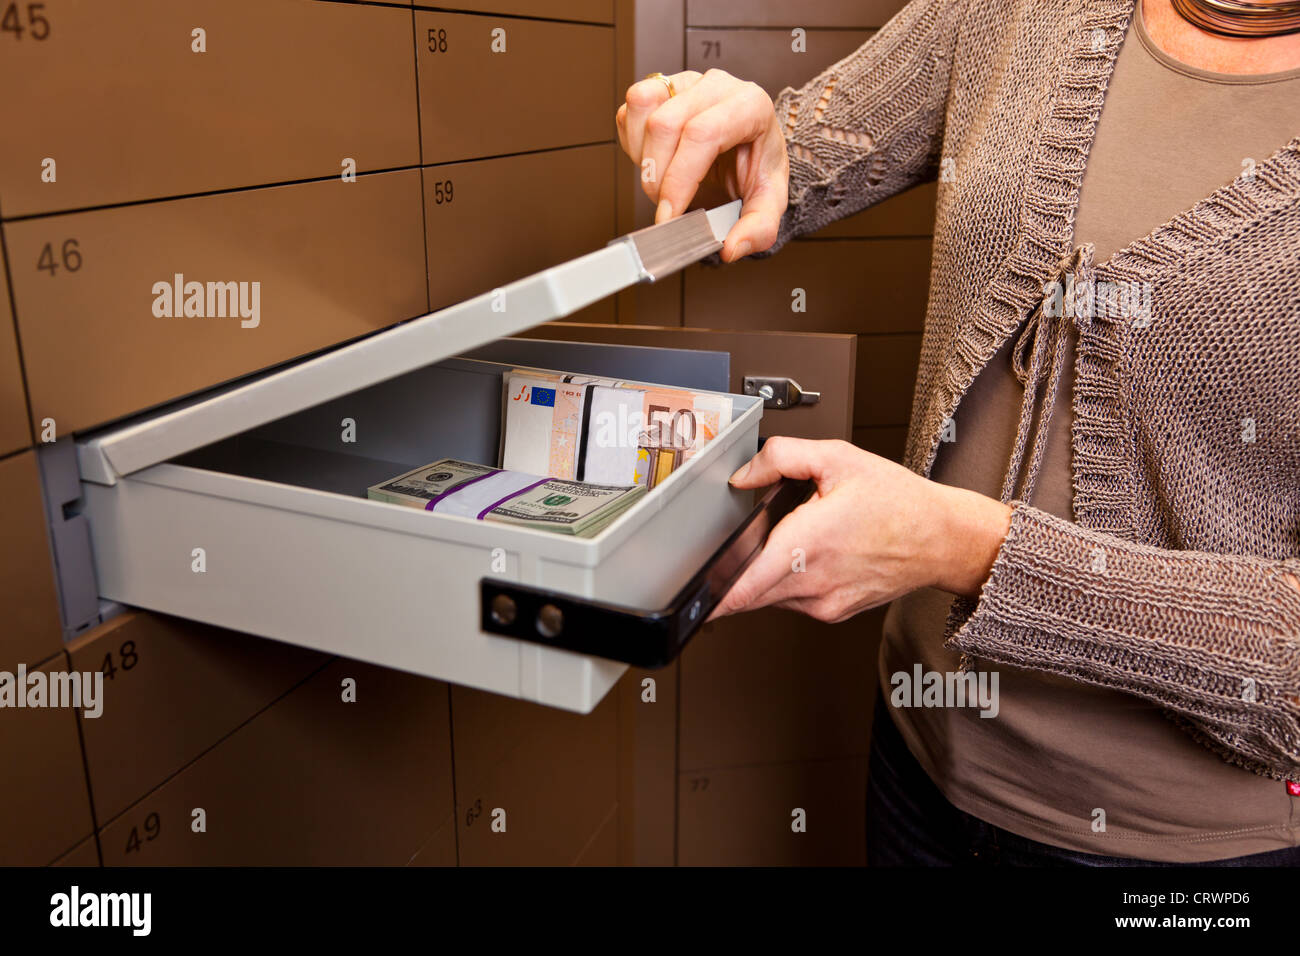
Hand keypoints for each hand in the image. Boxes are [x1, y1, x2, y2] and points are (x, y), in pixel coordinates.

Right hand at [616, 69, 789, 261]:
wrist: (748, 146)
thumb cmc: (756, 165)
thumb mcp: (769, 200)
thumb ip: (759, 228)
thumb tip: (732, 247)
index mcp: (750, 105)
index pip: (702, 134)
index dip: (678, 179)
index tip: (670, 213)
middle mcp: (717, 86)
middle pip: (665, 123)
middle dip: (657, 176)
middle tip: (668, 205)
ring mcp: (686, 82)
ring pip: (642, 109)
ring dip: (643, 156)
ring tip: (664, 178)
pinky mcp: (661, 86)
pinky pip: (630, 109)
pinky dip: (634, 143)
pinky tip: (656, 159)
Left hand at [710, 438, 1013, 622]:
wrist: (942, 539)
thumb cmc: (899, 502)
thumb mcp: (838, 459)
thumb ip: (782, 457)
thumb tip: (744, 473)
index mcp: (810, 543)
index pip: (745, 586)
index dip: (711, 597)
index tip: (688, 600)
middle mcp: (814, 582)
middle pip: (749, 592)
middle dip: (733, 574)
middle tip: (730, 552)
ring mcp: (824, 603)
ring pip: (770, 596)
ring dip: (765, 574)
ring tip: (791, 540)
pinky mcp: (833, 612)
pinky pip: (793, 600)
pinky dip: (789, 580)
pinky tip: (809, 555)